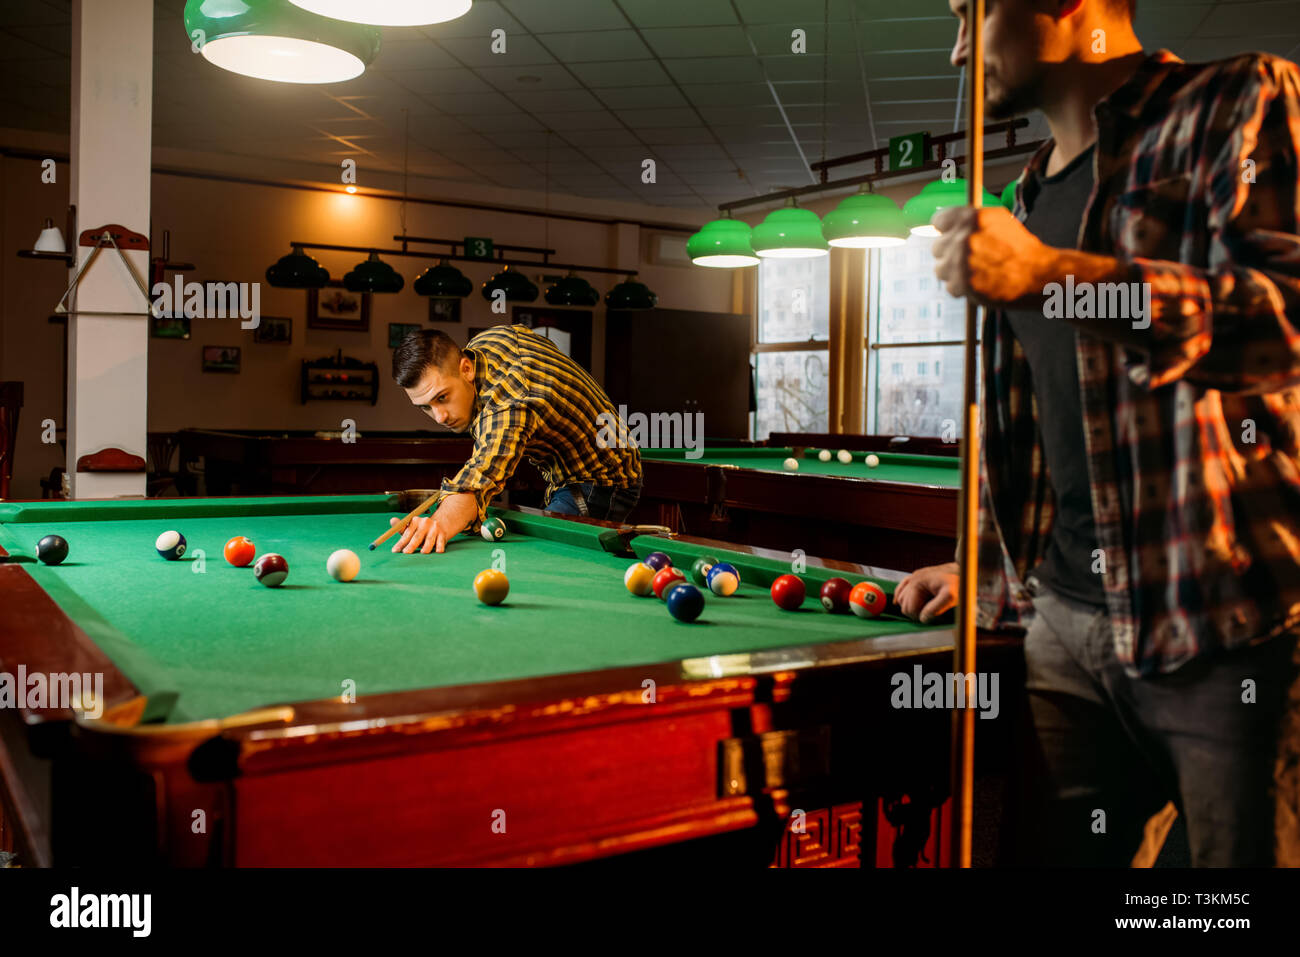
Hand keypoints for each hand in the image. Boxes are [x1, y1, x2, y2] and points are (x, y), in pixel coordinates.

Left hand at [391, 492, 478, 553]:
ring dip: (426, 547)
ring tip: (422, 553)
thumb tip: (392, 520)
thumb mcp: (411, 527)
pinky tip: (438, 552)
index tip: (395, 551)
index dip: (401, 543)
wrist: (440, 523)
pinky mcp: (443, 534)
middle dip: (411, 545)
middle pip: (417, 537)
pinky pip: (440, 542)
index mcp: (415, 521)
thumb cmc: (420, 530)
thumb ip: (401, 527)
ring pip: (429, 540)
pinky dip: (439, 547)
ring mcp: (435, 528)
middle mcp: (425, 523)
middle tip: (406, 553)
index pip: (407, 533)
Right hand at [894, 562, 959, 622]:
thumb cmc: (958, 583)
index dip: (918, 616)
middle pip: (904, 604)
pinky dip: (900, 597)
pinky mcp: (916, 578)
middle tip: (928, 615)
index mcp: (918, 582)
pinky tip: (898, 603)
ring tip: (923, 609)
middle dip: (914, 612)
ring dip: (910, 606)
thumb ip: (935, 608)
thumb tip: (922, 618)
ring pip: (901, 598)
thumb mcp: (950, 597)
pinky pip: (901, 588)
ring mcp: (913, 577)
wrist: (963, 571)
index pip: (909, 607)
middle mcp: (913, 579)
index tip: (930, 617)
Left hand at [931, 205, 1054, 308]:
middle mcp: (964, 237)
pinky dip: (963, 289)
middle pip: (937, 248)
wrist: (1039, 275)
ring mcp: (962, 262)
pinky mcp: (964, 284)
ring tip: (977, 272)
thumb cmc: (1020, 248)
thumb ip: (970, 221)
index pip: (939, 221)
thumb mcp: (999, 222)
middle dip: (950, 254)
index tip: (951, 236)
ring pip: (940, 269)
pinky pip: (950, 287)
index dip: (946, 230)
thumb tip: (942, 223)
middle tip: (969, 259)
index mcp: (971, 217)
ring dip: (954, 273)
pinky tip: (980, 284)